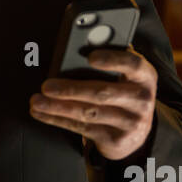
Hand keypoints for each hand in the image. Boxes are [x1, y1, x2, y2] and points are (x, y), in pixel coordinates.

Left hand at [29, 46, 157, 160]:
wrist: (137, 132)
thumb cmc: (123, 91)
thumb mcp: (125, 74)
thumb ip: (110, 57)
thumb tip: (81, 42)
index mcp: (144, 75)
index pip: (133, 64)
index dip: (113, 60)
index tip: (90, 57)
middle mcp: (142, 100)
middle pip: (103, 93)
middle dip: (71, 89)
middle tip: (47, 85)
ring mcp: (130, 122)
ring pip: (89, 113)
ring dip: (58, 107)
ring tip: (37, 100)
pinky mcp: (115, 140)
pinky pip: (82, 128)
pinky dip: (57, 119)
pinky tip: (41, 112)